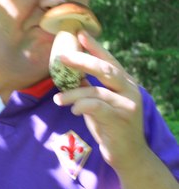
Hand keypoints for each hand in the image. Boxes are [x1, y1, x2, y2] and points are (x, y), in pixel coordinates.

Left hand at [53, 30, 147, 172]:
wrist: (128, 155)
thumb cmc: (111, 127)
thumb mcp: (100, 104)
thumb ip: (90, 88)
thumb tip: (70, 74)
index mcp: (125, 83)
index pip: (109, 60)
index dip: (94, 47)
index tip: (80, 33)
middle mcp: (129, 90)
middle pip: (105, 69)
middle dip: (82, 61)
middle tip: (62, 57)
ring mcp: (127, 104)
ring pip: (96, 91)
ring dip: (73, 94)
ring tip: (58, 99)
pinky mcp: (120, 119)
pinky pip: (97, 107)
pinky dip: (82, 106)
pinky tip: (74, 110)